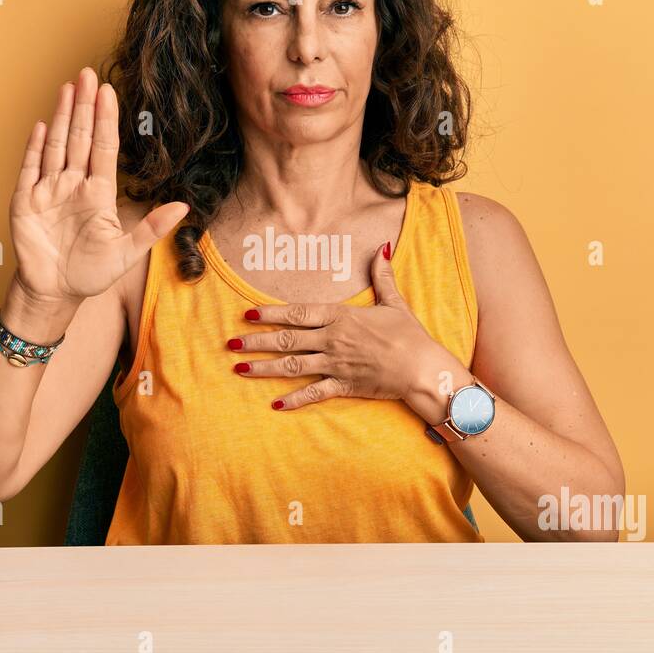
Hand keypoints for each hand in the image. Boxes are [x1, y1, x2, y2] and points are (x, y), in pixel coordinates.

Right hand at [9, 68, 188, 305]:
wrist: (55, 293)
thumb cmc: (91, 274)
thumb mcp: (126, 253)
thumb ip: (151, 229)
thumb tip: (183, 207)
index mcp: (98, 193)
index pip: (104, 148)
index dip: (106, 120)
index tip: (110, 92)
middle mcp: (73, 185)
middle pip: (80, 138)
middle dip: (84, 106)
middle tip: (89, 74)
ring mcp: (48, 190)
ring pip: (56, 145)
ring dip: (61, 116)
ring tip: (68, 88)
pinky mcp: (25, 201)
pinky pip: (30, 168)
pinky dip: (34, 147)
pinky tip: (41, 124)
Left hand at [227, 241, 468, 413]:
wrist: (423, 368)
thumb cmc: (409, 334)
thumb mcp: (394, 302)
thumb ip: (382, 276)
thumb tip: (382, 248)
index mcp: (341, 316)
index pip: (298, 313)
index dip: (270, 313)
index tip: (247, 313)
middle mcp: (333, 339)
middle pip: (286, 339)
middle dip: (256, 341)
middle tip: (230, 343)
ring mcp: (336, 364)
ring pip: (292, 366)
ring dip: (264, 368)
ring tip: (239, 369)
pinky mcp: (344, 386)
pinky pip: (314, 393)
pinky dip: (294, 400)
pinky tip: (275, 404)